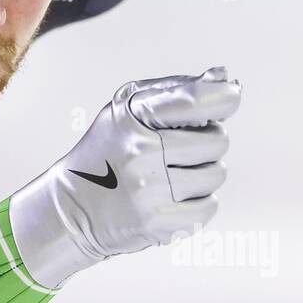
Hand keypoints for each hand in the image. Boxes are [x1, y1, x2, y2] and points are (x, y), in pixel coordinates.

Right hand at [10, 67, 241, 287]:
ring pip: (216, 174)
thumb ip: (177, 91)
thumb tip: (226, 79)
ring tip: (172, 173)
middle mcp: (140, 153)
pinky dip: (197, 201)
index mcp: (131, 117)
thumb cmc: (109, 150)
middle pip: (217, 140)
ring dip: (203, 173)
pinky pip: (209, 206)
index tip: (230, 97)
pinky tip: (170, 197)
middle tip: (180, 147)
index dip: (223, 97)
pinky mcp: (157, 223)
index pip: (195, 100)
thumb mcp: (128, 110)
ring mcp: (149, 191)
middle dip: (207, 141)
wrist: (72, 208)